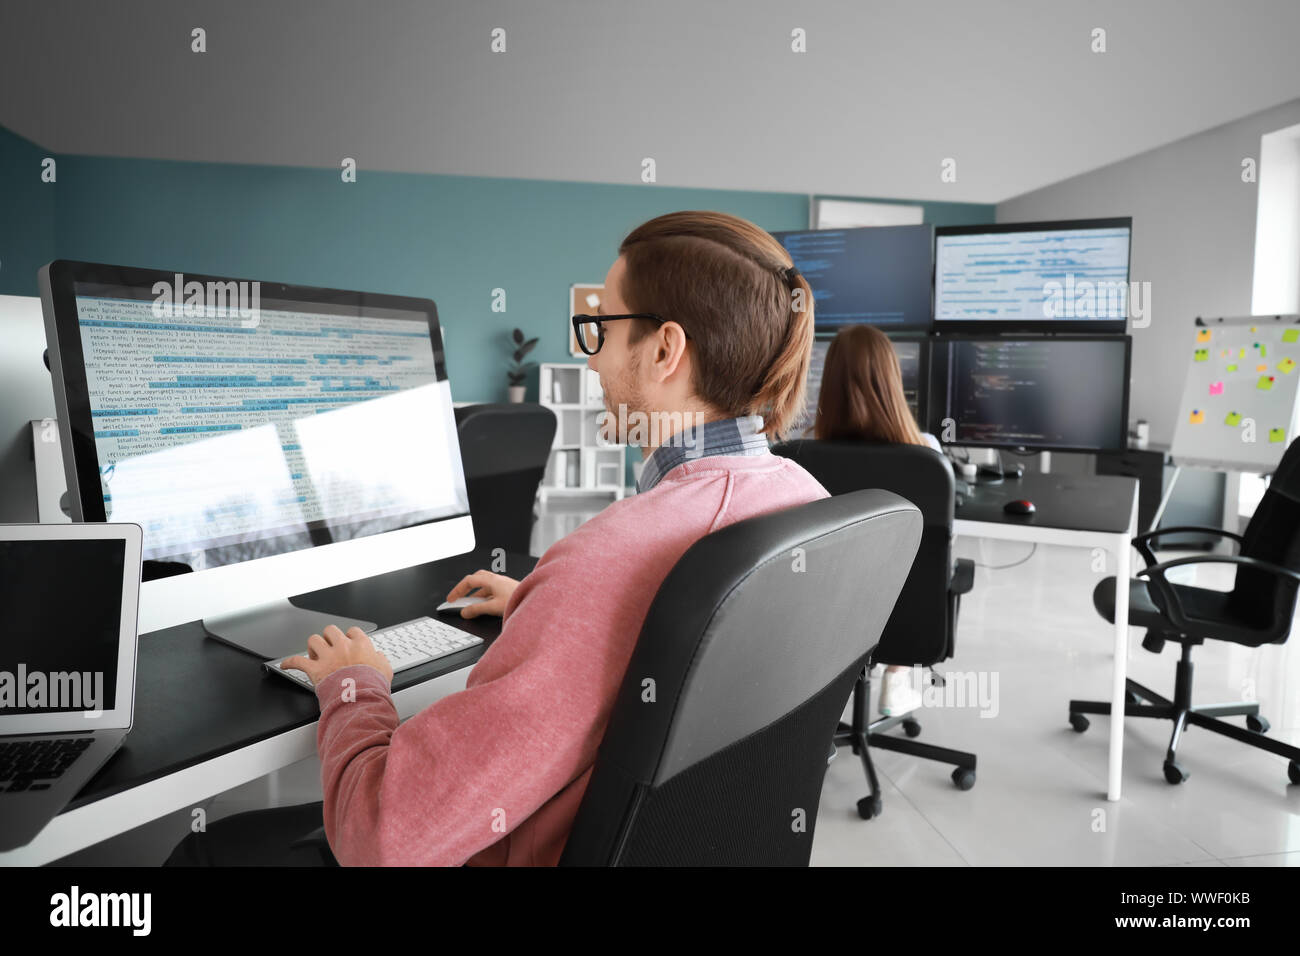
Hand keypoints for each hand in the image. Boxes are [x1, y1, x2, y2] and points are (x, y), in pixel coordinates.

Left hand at [278, 624, 393, 686]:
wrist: (360, 697)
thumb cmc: (373, 685)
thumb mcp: (385, 670)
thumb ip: (381, 660)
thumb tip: (379, 656)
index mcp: (360, 645)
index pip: (352, 631)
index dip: (349, 636)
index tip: (349, 642)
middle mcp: (342, 646)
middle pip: (330, 630)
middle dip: (329, 637)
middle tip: (330, 646)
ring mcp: (327, 657)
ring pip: (313, 640)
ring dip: (313, 646)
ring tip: (314, 653)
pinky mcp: (315, 669)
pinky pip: (297, 661)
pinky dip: (289, 662)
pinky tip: (285, 664)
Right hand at [445, 570, 519, 617]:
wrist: (536, 600)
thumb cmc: (518, 599)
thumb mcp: (493, 607)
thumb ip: (477, 609)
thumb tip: (465, 612)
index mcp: (491, 580)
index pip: (469, 581)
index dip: (458, 589)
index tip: (451, 599)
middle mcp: (496, 579)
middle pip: (476, 580)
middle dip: (465, 589)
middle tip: (459, 598)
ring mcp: (502, 584)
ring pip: (484, 586)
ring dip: (475, 595)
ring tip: (470, 606)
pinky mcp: (507, 590)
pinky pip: (491, 591)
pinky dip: (484, 598)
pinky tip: (485, 606)